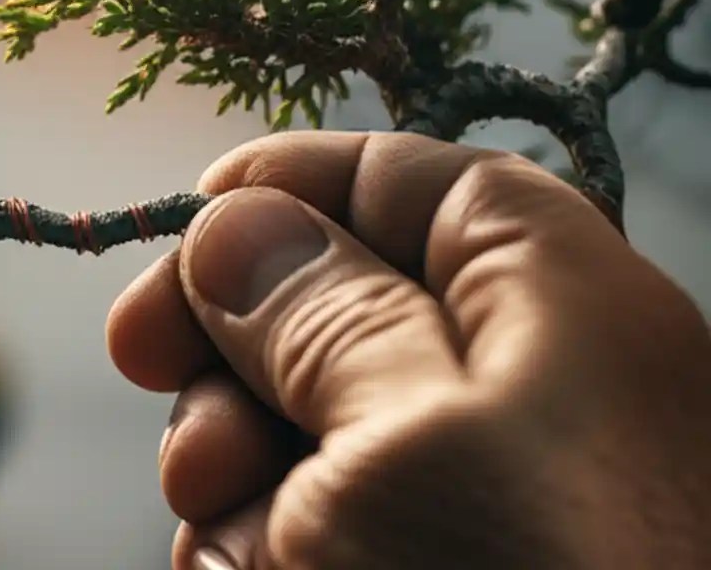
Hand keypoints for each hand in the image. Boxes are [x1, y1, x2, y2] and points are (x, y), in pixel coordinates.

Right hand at [107, 131, 710, 568]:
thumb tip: (235, 218)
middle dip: (233, 356)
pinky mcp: (429, 568)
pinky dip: (266, 551)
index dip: (287, 184)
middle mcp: (524, 383)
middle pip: (334, 307)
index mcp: (551, 298)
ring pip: (307, 430)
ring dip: (240, 476)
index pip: (408, 179)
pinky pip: (317, 526)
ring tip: (248, 545)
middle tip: (160, 395)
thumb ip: (312, 313)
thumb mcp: (399, 439)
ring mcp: (472, 491)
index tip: (177, 220)